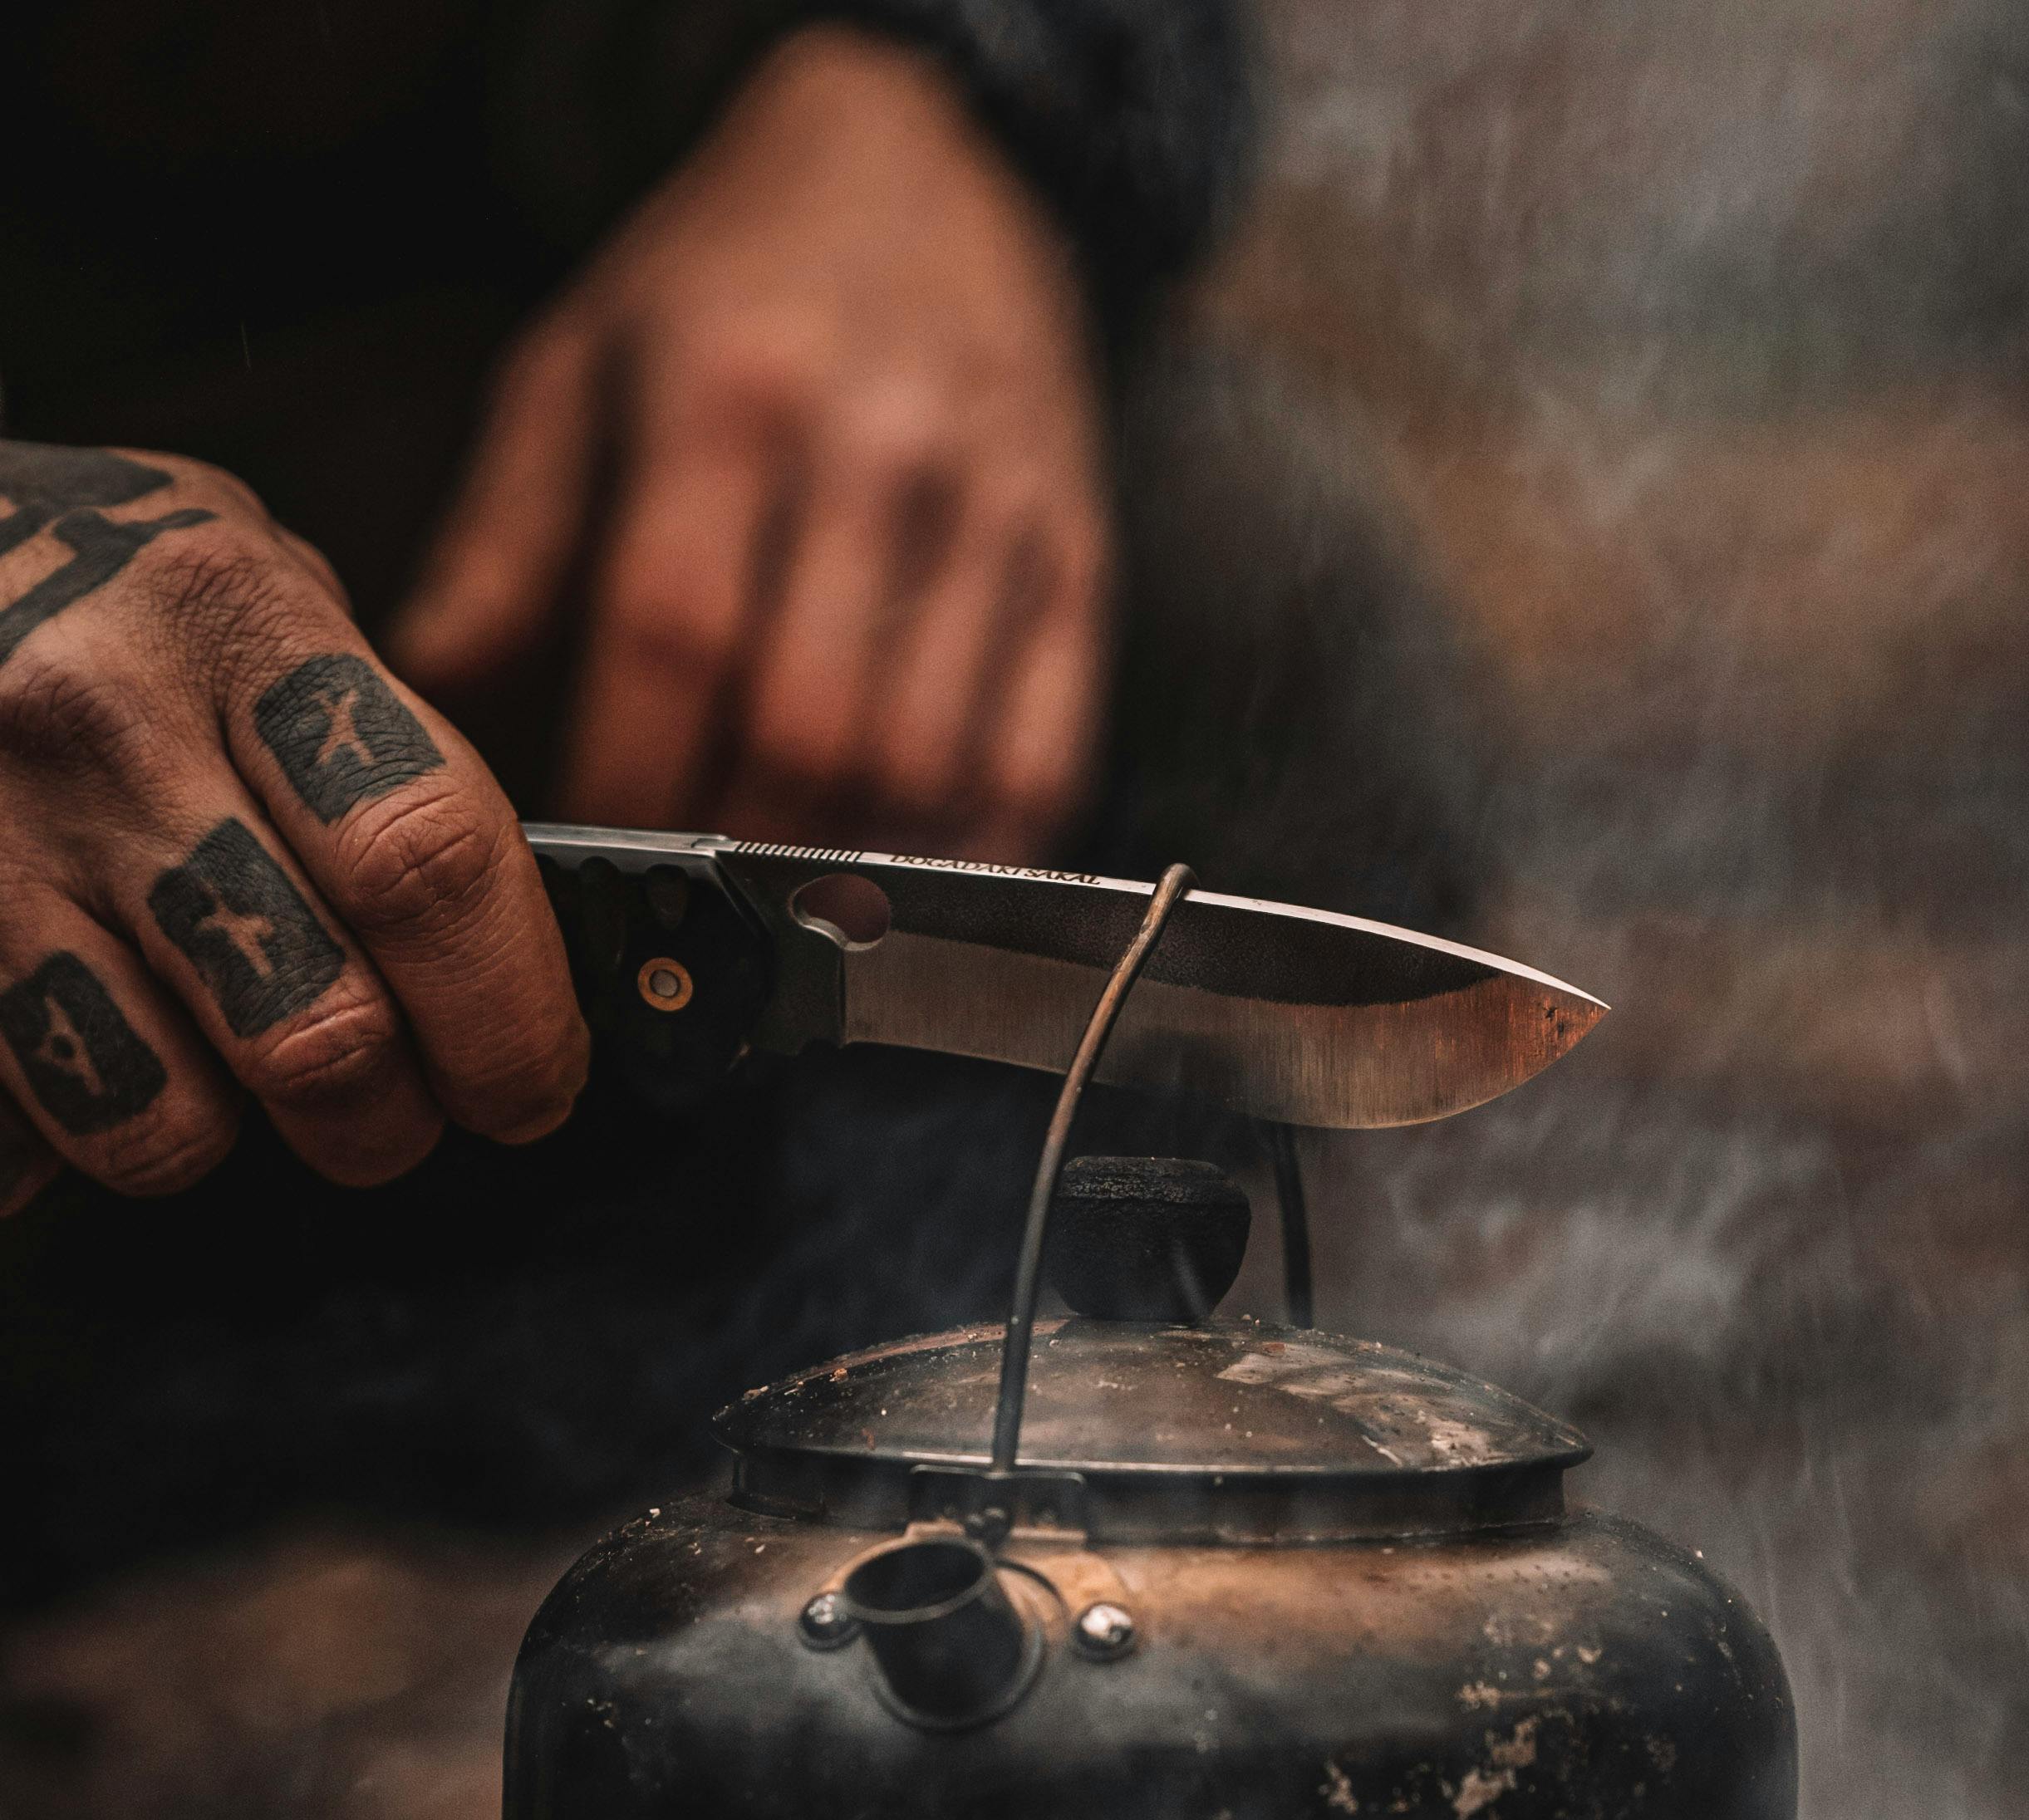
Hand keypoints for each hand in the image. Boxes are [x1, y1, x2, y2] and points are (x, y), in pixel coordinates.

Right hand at [0, 443, 587, 1218]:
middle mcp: (102, 723)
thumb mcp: (244, 593)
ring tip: (223, 1085)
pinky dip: (70, 1140)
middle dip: (387, 1128)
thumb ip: (372, 754)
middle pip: (320, 1032)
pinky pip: (27, 1134)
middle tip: (394, 1120)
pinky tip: (86, 1057)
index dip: (510, 1018)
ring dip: (224, 1144)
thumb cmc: (90, 590)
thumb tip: (519, 958)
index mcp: (235, 618)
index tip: (532, 1086)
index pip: (431, 860)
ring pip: (164, 1121)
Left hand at [391, 26, 1111, 864]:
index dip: (628, 783)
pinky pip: (1042, 759)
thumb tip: (426, 703)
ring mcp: (999, 516)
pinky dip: (970, 860)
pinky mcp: (1080, 566)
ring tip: (777, 923)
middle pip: (809, 731)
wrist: (936, 165)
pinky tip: (902, 890)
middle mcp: (881, 452)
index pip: (675, 640)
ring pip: (925, 768)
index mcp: (734, 395)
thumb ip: (505, 537)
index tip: (587, 869)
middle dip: (733, 860)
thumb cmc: (730, 288)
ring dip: (845, 879)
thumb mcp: (581, 362)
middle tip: (681, 924)